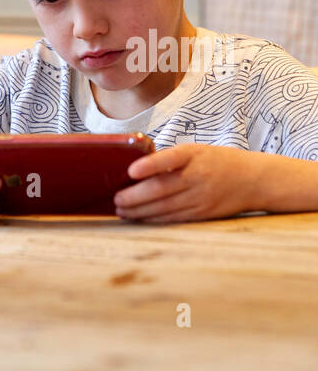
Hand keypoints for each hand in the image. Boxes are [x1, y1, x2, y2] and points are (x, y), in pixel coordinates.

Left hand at [114, 143, 258, 222]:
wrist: (254, 180)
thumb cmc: (216, 161)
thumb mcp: (196, 151)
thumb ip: (170, 159)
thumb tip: (134, 170)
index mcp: (195, 154)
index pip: (171, 158)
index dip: (150, 165)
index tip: (131, 171)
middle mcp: (199, 176)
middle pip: (163, 188)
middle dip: (136, 196)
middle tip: (116, 200)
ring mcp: (202, 197)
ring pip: (166, 207)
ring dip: (141, 211)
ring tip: (121, 211)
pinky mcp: (204, 213)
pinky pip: (175, 218)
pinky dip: (156, 219)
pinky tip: (141, 218)